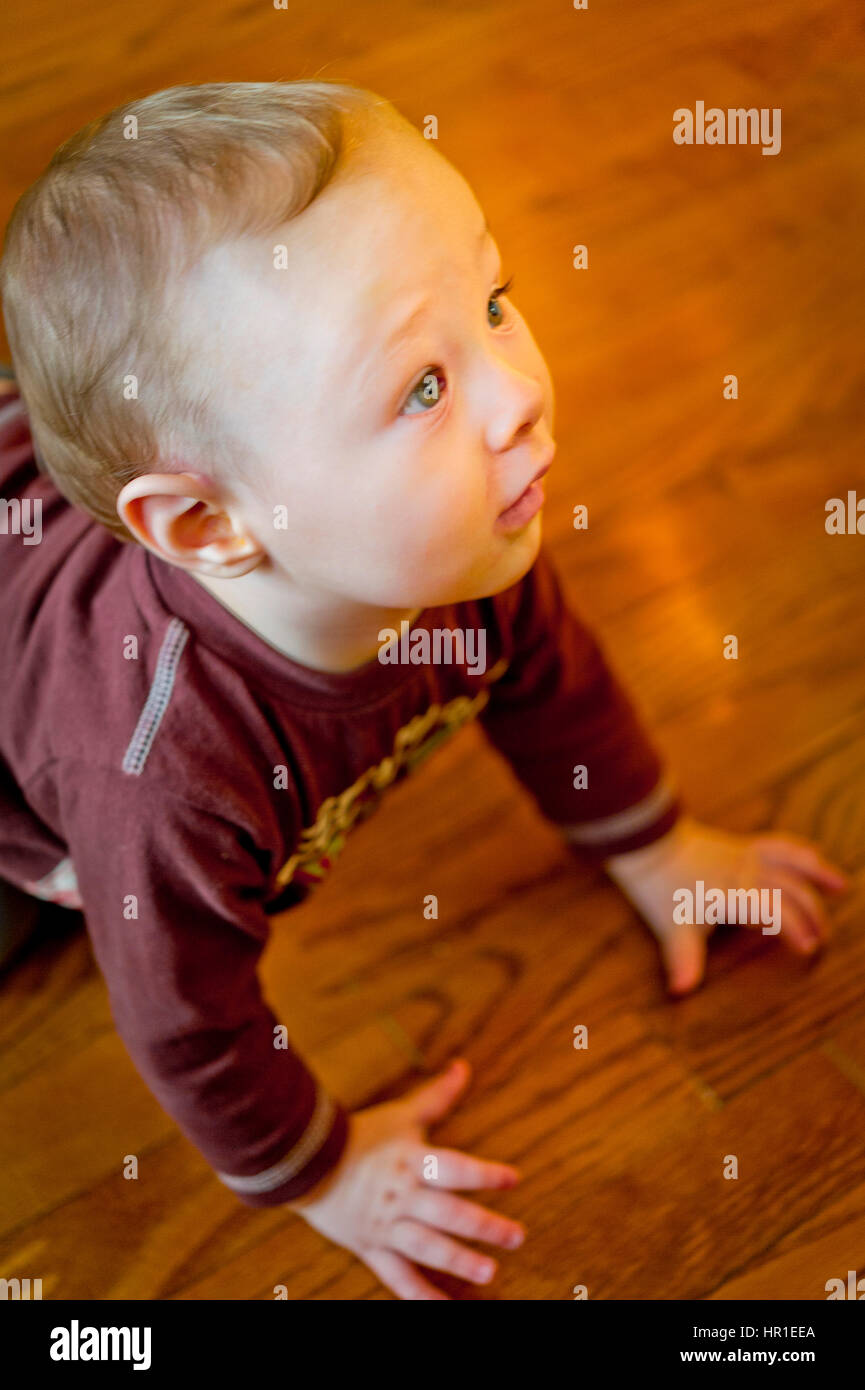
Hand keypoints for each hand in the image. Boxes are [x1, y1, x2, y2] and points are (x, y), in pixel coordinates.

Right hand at [286, 1058, 524, 1299]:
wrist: (306, 1161)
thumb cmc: (361, 1135)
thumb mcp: (402, 1114)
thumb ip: (437, 1097)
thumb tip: (463, 1066)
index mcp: (411, 1161)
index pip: (454, 1167)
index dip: (483, 1173)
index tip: (513, 1179)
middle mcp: (402, 1195)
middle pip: (448, 1213)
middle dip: (484, 1226)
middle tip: (517, 1237)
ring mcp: (386, 1225)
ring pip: (427, 1247)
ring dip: (459, 1261)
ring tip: (489, 1273)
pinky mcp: (371, 1247)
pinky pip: (397, 1276)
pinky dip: (420, 1295)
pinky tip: (444, 1306)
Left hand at [603, 815, 850, 996]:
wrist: (646, 840)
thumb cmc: (660, 886)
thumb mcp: (672, 926)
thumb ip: (683, 959)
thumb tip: (680, 990)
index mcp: (736, 894)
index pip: (777, 912)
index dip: (796, 929)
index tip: (809, 949)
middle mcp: (748, 872)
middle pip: (791, 890)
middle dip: (811, 913)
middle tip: (822, 937)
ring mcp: (746, 855)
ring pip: (791, 861)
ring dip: (816, 873)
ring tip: (840, 885)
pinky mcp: (740, 844)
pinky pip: (778, 844)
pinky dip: (798, 852)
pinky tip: (811, 856)